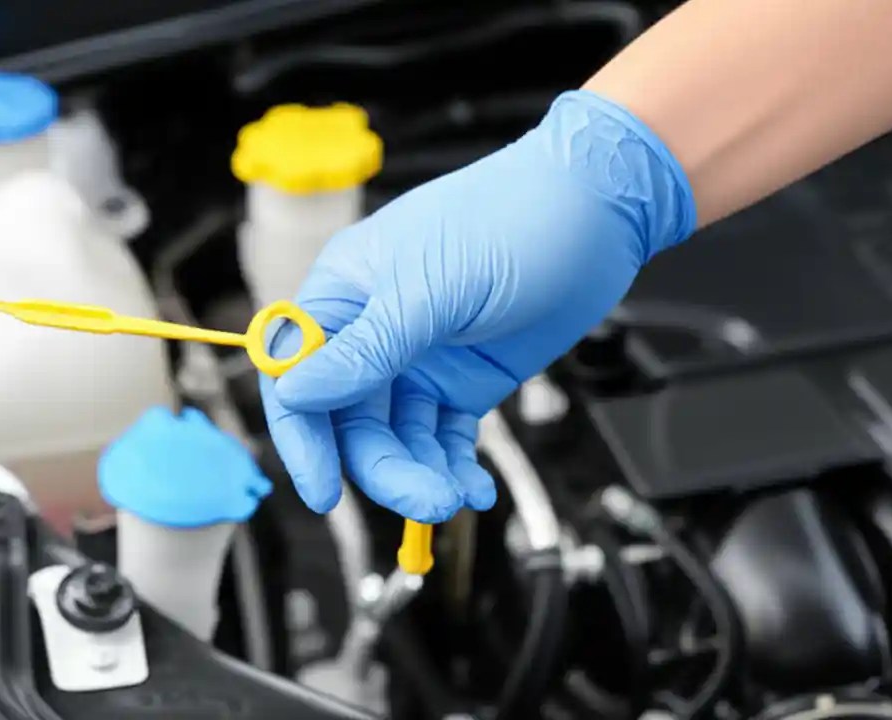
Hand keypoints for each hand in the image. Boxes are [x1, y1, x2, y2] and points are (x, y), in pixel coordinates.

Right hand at [261, 90, 695, 522]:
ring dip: (422, 474)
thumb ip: (365, 350)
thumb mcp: (430, 290)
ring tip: (455, 496)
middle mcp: (372, 332)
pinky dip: (453, 468)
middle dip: (384, 468)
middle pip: (351, 423)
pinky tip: (473, 488)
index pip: (296, 377)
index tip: (323, 492)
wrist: (596, 211)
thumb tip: (295, 392)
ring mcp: (418, 360)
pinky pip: (443, 438)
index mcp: (343, 296)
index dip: (303, 437)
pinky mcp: (462, 382)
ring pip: (398, 439)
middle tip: (425, 499)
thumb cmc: (509, 218)